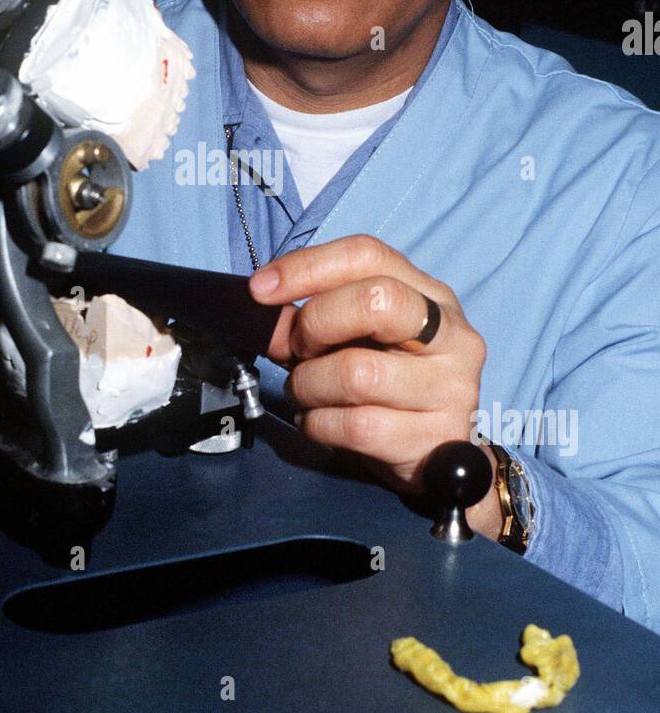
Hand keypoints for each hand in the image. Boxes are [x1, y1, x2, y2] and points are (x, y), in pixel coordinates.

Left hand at [249, 234, 492, 505]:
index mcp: (431, 297)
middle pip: (375, 301)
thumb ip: (314, 322)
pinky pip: (354, 425)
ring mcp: (451, 388)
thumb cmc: (391, 388)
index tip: (261, 289)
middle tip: (298, 349)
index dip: (307, 266)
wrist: (440, 456)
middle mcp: (452, 336)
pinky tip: (319, 423)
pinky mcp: (436, 438)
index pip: (368, 255)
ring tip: (306, 392)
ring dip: (308, 384)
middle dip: (315, 324)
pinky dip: (318, 424)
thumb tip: (264, 317)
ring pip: (356, 373)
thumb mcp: (357, 341)